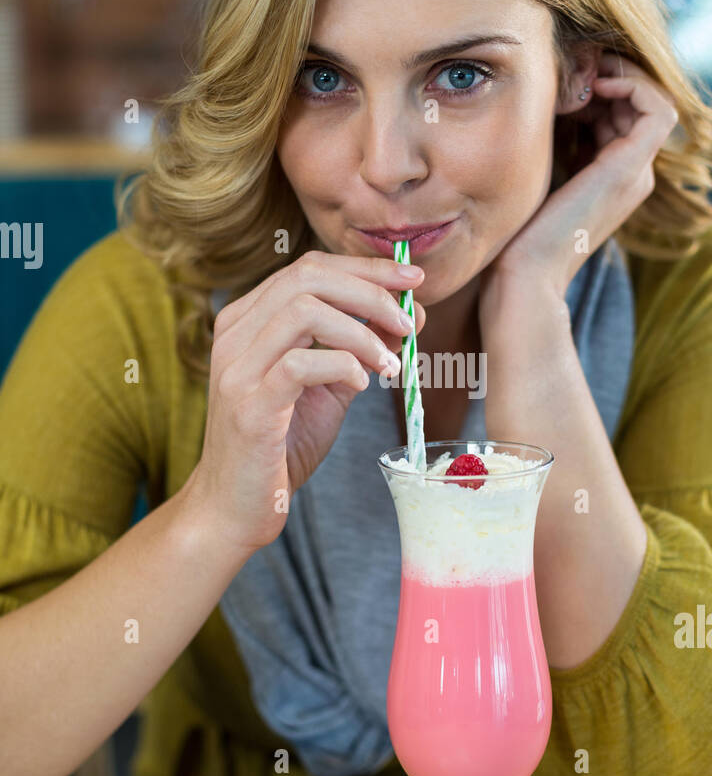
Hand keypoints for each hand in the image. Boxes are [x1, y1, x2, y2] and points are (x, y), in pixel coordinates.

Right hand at [180, 251, 425, 556]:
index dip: (365, 268)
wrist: (235, 508)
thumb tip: (408, 316)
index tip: (412, 279)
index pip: (308, 268)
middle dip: (371, 290)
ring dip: (363, 332)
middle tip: (411, 321)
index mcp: (248, 320)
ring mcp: (236, 368)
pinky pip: (301, 363)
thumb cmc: (281, 447)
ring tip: (391, 363)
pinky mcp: (249, 405)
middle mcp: (235, 334)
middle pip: (306, 277)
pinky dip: (344, 365)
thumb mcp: (328, 388)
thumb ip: (360, 349)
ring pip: (304, 311)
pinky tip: (362, 384)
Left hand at [482, 53, 678, 307]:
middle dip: (610, 75)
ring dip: (620, 75)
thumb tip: (551, 98)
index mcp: (615, 177)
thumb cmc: (520, 232)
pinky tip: (592, 85)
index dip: (603, 85)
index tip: (566, 78)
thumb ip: (555, 139)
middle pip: (640, 104)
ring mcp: (636, 173)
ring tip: (580, 75)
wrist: (524, 274)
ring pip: (654, 102)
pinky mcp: (629, 168)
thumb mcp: (541, 171)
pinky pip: (657, 110)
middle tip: (574, 66)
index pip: (626, 113)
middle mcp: (634, 175)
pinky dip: (632, 85)